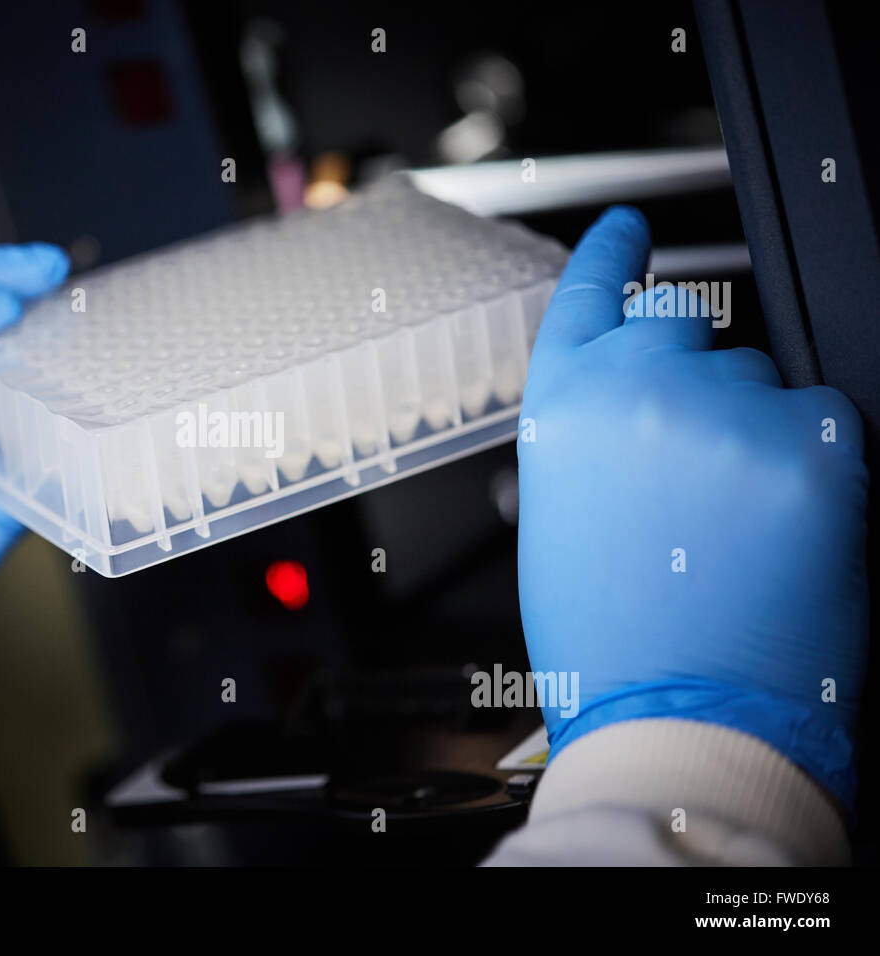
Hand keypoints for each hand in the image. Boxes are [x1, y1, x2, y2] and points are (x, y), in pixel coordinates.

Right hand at [518, 207, 867, 807]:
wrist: (678, 716)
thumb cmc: (609, 639)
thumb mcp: (561, 518)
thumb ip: (591, 435)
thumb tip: (631, 405)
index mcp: (564, 408)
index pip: (592, 295)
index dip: (615, 255)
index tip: (632, 231)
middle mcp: (638, 389)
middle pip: (687, 327)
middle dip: (697, 377)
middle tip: (699, 456)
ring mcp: (727, 412)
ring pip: (761, 380)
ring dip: (753, 431)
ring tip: (730, 527)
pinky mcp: (811, 447)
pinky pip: (824, 421)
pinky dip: (811, 465)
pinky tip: (777, 530)